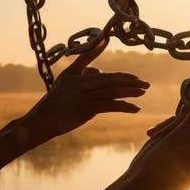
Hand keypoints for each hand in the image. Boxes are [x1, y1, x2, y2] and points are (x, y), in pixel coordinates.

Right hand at [20, 43, 148, 145]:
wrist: (43, 119)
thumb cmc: (55, 99)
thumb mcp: (67, 79)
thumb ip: (83, 70)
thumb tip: (100, 71)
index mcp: (79, 75)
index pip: (104, 73)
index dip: (121, 75)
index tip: (136, 77)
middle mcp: (84, 83)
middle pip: (112, 80)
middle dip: (131, 81)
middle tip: (147, 83)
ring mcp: (86, 96)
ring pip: (112, 91)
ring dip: (130, 91)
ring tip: (144, 92)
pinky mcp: (87, 109)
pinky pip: (109, 106)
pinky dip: (123, 106)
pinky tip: (135, 108)